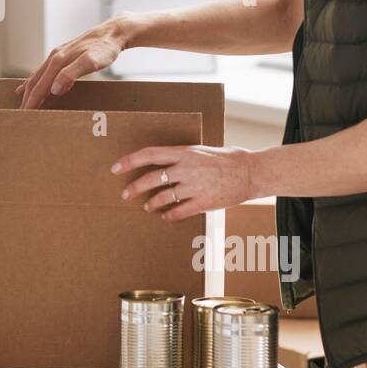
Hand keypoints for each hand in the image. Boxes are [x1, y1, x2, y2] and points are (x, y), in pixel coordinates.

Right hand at [15, 17, 130, 108]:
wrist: (113, 32)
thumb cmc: (104, 49)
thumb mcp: (91, 62)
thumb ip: (71, 74)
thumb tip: (54, 89)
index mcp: (58, 61)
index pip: (40, 86)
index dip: (32, 101)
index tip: (25, 114)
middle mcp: (54, 57)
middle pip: (36, 81)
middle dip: (27, 98)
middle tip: (21, 114)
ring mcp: (57, 55)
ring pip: (38, 75)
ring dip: (29, 90)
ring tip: (23, 102)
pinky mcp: (63, 55)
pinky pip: (44, 70)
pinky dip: (35, 80)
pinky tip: (30, 83)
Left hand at [111, 144, 255, 220]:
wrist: (251, 172)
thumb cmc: (227, 158)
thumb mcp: (201, 151)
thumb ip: (181, 157)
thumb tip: (163, 163)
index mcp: (184, 152)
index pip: (149, 155)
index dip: (129, 161)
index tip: (115, 168)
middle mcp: (186, 169)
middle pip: (151, 179)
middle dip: (135, 188)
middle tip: (125, 194)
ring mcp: (194, 187)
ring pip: (163, 197)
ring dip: (152, 203)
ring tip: (147, 206)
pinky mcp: (203, 203)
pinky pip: (179, 212)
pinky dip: (169, 215)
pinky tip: (165, 216)